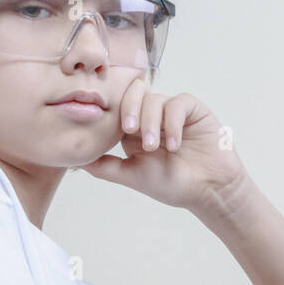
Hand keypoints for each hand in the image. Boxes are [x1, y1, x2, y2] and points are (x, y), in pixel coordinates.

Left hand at [81, 78, 247, 212]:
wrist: (208, 191)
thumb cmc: (173, 185)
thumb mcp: (132, 175)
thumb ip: (104, 166)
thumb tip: (75, 160)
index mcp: (136, 129)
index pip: (118, 106)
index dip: (113, 112)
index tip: (116, 131)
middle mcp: (153, 116)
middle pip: (134, 93)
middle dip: (129, 109)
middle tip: (131, 131)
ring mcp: (173, 111)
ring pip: (154, 99)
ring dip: (152, 122)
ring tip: (157, 148)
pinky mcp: (193, 110)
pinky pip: (178, 103)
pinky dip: (173, 123)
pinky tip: (175, 144)